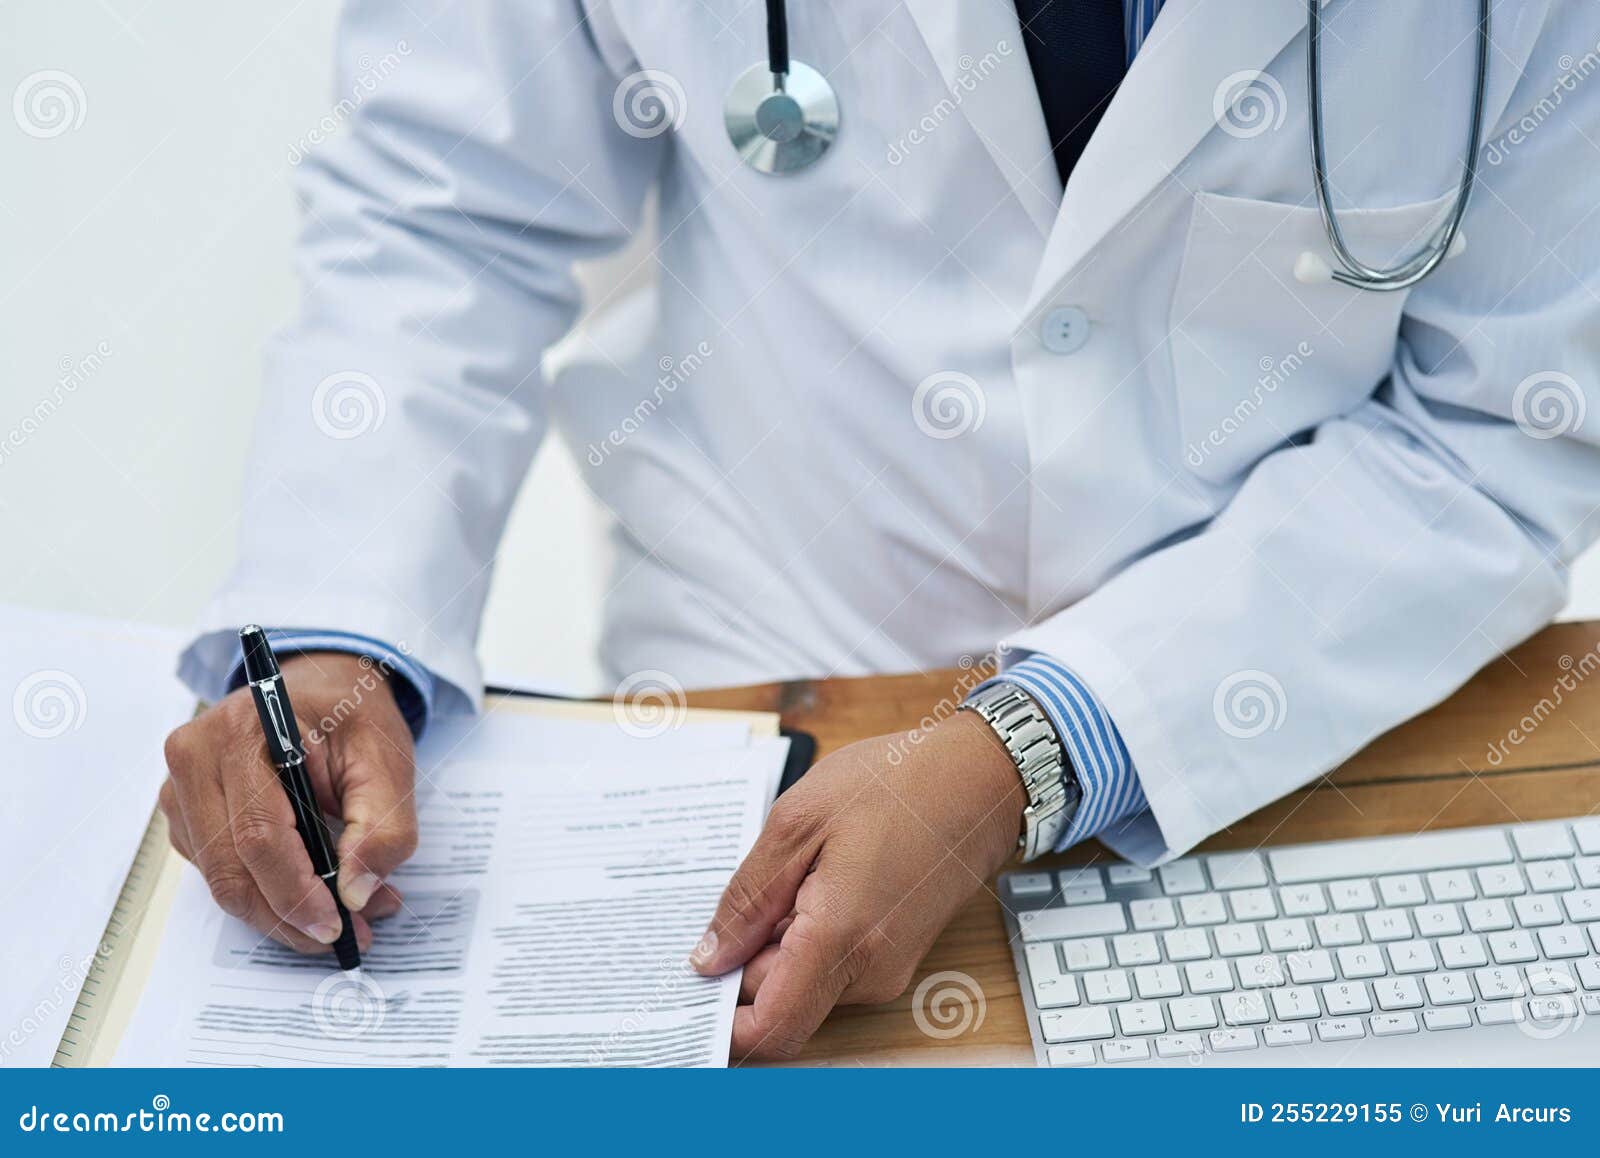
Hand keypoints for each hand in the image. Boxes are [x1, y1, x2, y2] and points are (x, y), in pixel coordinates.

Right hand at [160, 651, 416, 953]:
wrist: (320, 686)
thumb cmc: (351, 713)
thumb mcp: (387, 758)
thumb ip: (383, 826)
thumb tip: (357, 892)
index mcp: (243, 731)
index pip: (258, 834)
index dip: (296, 891)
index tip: (337, 925)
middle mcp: (195, 756)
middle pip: (231, 869)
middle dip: (290, 915)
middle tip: (349, 934)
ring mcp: (180, 787)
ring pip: (221, 879)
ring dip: (279, 911)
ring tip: (344, 912)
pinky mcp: (185, 812)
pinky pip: (218, 871)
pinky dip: (264, 893)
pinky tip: (310, 891)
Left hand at [692, 710, 1024, 1059]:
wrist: (980, 779)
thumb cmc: (898, 784)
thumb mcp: (798, 820)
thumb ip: (747, 898)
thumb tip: (708, 958)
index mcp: (839, 939)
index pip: (770, 1030)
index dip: (719, 1022)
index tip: (688, 987)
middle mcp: (868, 971)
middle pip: (781, 1005)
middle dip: (742, 966)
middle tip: (729, 900)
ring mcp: (887, 969)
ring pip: (804, 983)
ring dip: (775, 944)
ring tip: (780, 873)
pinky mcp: (895, 956)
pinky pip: (832, 966)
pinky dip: (805, 936)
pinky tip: (808, 878)